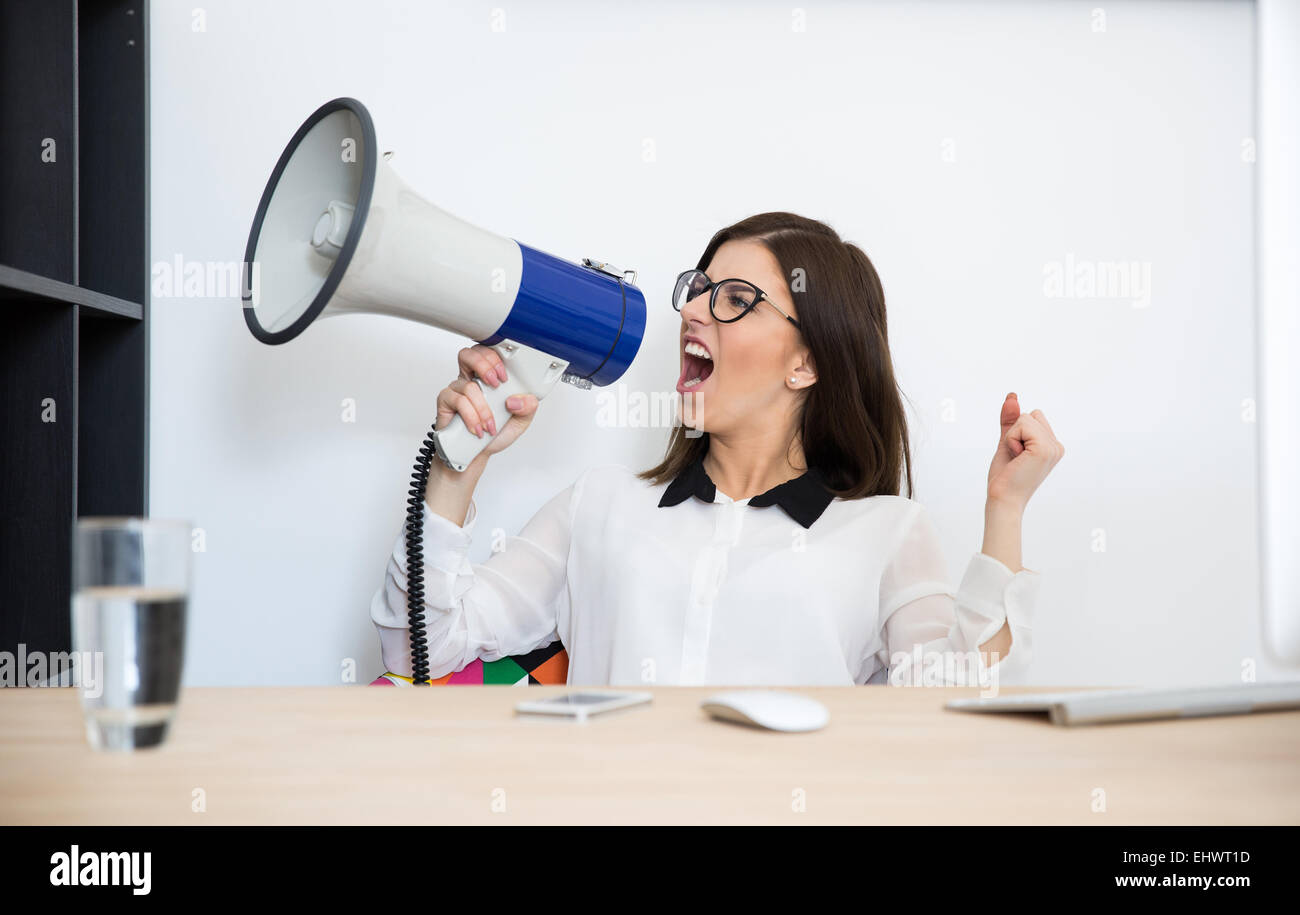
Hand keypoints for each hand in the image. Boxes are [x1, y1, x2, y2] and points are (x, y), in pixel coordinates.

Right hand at [435, 344, 538, 458]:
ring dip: (483, 409)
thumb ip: (528, 407)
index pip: (486, 353)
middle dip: (484, 367)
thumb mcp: (520, 421)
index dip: (494, 358)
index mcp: (488, 378)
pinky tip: (477, 428)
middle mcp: (470, 379)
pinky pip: (458, 401)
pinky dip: (471, 416)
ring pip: (469, 386)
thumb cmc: (494, 434)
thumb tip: (517, 399)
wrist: (476, 455)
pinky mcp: (446, 401)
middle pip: (468, 355)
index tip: (505, 377)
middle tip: (495, 386)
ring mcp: (456, 389)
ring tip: (489, 426)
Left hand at [986, 393, 1063, 512]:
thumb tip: (1012, 395)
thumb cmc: (1004, 476)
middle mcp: (1057, 446)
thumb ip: (1010, 420)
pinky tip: (1017, 457)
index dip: (1016, 431)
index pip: (1032, 416)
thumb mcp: (1007, 442)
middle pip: (1030, 414)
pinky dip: (1011, 439)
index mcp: (1052, 445)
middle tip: (1015, 457)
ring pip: (1025, 418)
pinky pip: (1022, 424)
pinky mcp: (1044, 448)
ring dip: (1012, 437)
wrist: (1003, 499)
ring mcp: (1053, 447)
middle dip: (1014, 432)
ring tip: (1016, 458)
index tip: (1017, 455)